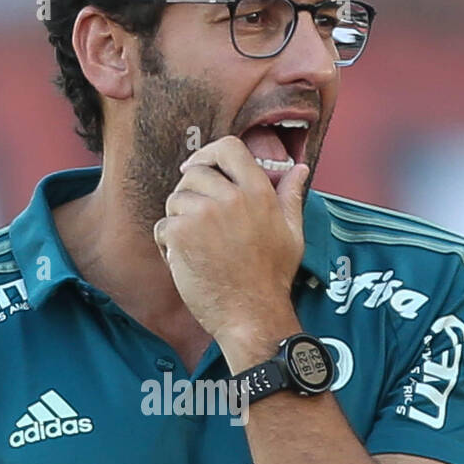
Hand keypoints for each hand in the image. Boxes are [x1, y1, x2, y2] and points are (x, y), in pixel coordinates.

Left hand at [153, 135, 308, 342]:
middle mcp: (231, 197)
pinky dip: (168, 245)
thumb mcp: (292, 233)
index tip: (199, 167)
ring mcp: (203, 214)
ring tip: (196, 247)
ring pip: (175, 200)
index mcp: (259, 192)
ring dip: (178, 220)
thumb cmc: (272, 278)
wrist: (252, 315)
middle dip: (190, 193)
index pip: (228, 147)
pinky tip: (186, 263)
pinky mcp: (180, 234)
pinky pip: (163, 227)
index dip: (209, 154)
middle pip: (194, 173)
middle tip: (197, 221)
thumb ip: (290, 196)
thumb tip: (299, 169)